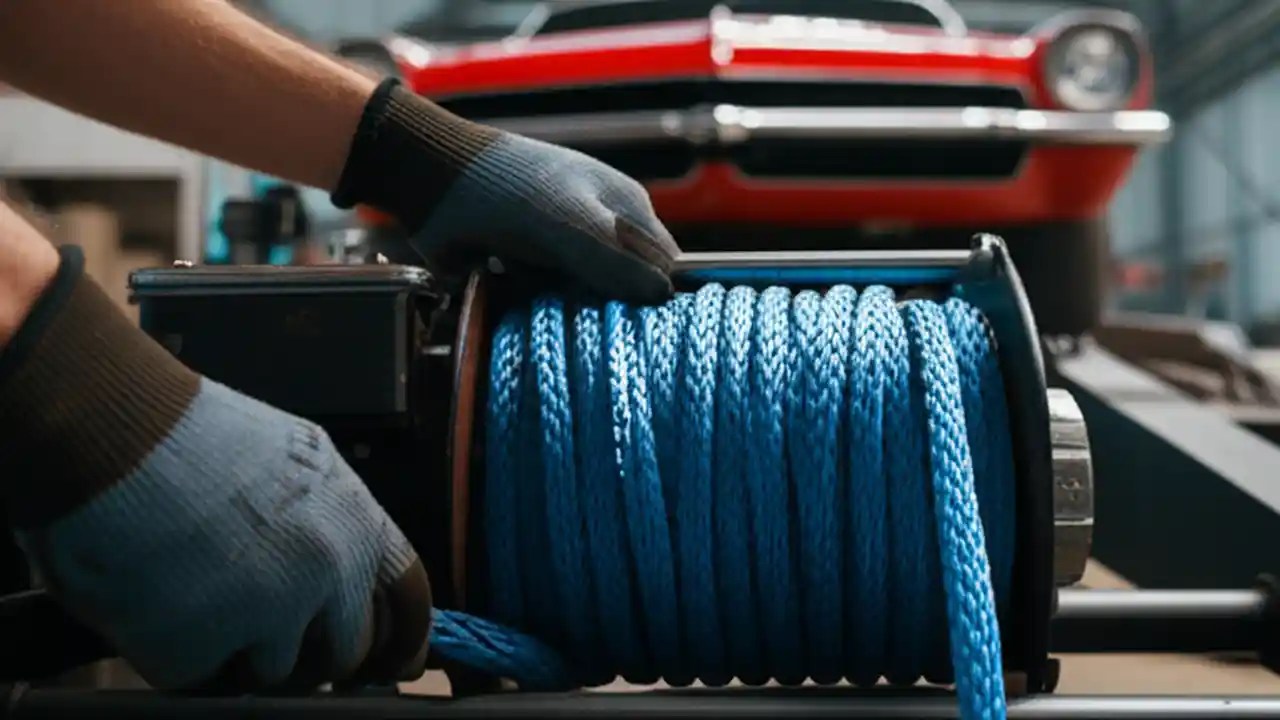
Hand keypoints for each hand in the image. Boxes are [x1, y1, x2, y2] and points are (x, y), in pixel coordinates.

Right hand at [18, 383, 429, 690]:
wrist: (114, 433)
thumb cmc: (194, 435)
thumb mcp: (300, 461)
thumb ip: (334, 523)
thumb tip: (349, 582)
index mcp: (356, 522)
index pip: (409, 601)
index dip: (404, 640)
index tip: (396, 664)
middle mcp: (327, 573)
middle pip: (348, 654)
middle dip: (317, 655)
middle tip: (274, 635)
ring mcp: (266, 616)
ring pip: (278, 675)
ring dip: (246, 655)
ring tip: (204, 600)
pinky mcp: (198, 651)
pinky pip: (206, 681)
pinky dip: (187, 659)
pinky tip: (165, 611)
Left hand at [413, 133, 679, 303]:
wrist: (433, 175)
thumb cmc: (507, 189)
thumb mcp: (569, 222)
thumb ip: (614, 259)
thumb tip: (663, 296)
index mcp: (627, 209)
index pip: (664, 269)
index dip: (651, 297)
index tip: (627, 318)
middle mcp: (602, 231)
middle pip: (625, 291)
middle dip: (605, 307)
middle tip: (577, 311)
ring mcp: (566, 251)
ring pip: (585, 303)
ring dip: (566, 311)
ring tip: (540, 300)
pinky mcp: (529, 271)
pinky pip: (546, 306)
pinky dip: (535, 310)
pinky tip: (518, 299)